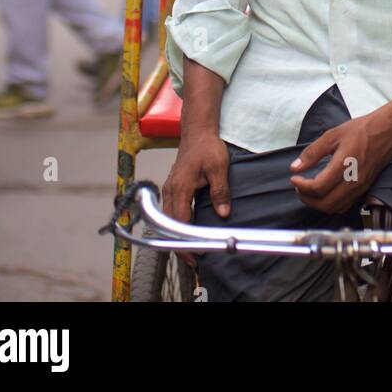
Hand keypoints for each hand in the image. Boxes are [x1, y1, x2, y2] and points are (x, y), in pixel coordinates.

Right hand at [162, 128, 230, 270]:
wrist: (197, 131)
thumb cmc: (207, 146)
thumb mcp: (219, 167)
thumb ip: (220, 191)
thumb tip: (223, 214)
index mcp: (180, 187)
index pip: (180, 222)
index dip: (188, 241)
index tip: (198, 253)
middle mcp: (170, 191)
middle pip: (170, 226)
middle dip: (181, 244)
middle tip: (195, 260)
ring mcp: (169, 189)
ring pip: (168, 220)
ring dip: (178, 236)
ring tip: (193, 249)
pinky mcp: (172, 188)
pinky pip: (170, 212)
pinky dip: (177, 225)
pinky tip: (189, 231)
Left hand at [289, 112, 391, 214]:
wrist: (386, 133)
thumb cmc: (360, 130)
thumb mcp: (332, 135)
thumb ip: (312, 152)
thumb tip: (295, 168)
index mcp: (343, 165)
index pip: (318, 188)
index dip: (302, 186)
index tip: (294, 178)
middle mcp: (353, 181)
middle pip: (325, 204)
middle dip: (307, 199)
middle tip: (299, 186)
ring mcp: (359, 188)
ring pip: (335, 208)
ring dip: (318, 204)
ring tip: (309, 191)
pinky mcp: (363, 190)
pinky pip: (344, 206)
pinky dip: (331, 205)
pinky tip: (325, 193)